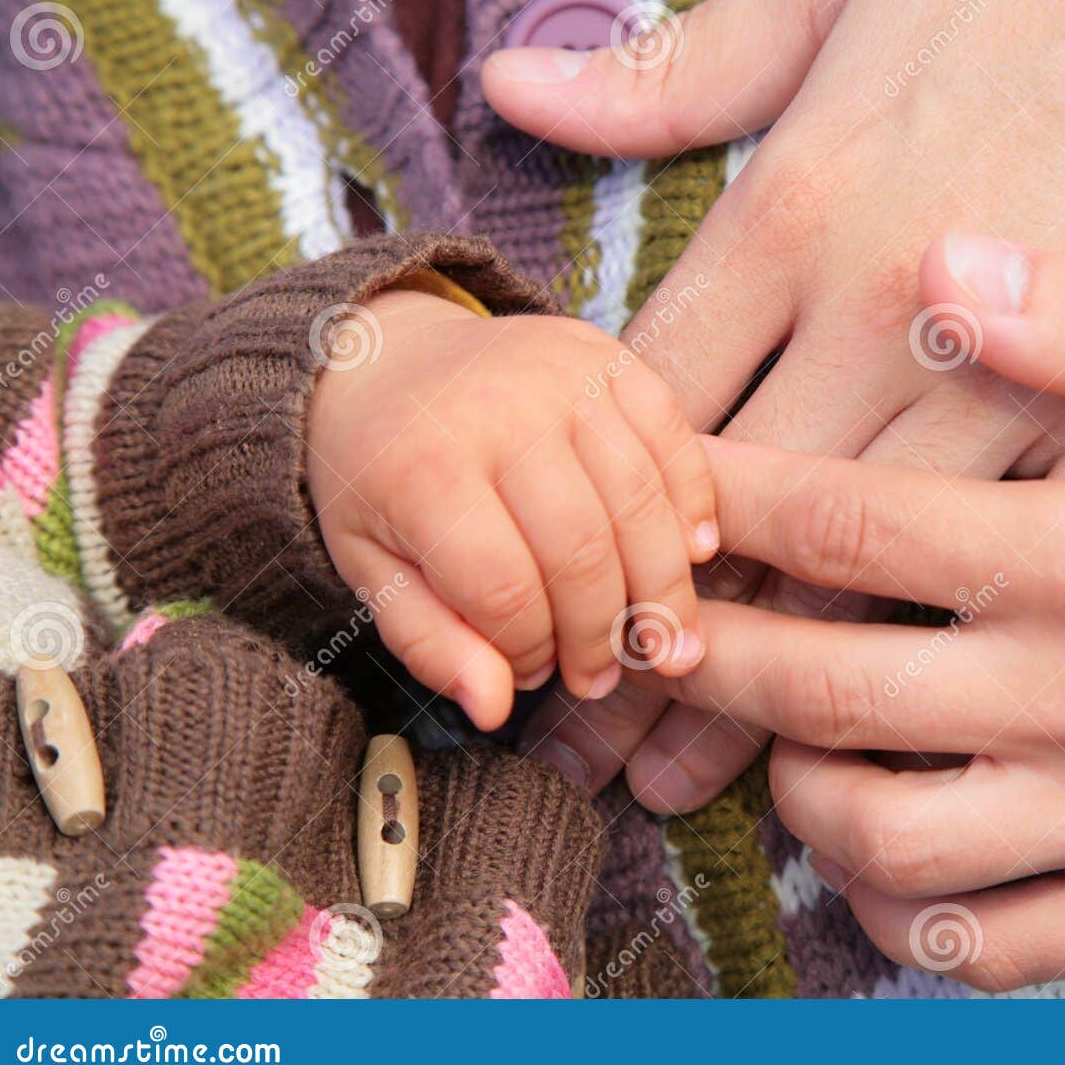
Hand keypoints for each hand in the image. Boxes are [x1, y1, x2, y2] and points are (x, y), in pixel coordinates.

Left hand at [306, 289, 717, 729]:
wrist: (386, 360)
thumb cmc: (380, 479)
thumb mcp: (370, 567)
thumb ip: (429, 642)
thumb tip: (493, 709)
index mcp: (422, 470)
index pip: (504, 589)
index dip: (532, 650)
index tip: (534, 673)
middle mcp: (498, 412)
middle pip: (582, 549)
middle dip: (602, 632)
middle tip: (605, 677)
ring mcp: (560, 375)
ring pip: (640, 500)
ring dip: (663, 586)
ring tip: (667, 643)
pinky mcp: (607, 355)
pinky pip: (673, 434)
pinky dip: (694, 500)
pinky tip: (694, 553)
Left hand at [650, 237, 1064, 990]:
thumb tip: (955, 258)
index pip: (866, 525)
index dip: (742, 500)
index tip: (670, 483)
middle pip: (836, 692)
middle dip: (716, 655)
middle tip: (653, 625)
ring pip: (890, 844)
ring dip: (797, 796)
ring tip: (776, 744)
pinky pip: (993, 952)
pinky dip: (906, 920)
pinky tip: (877, 865)